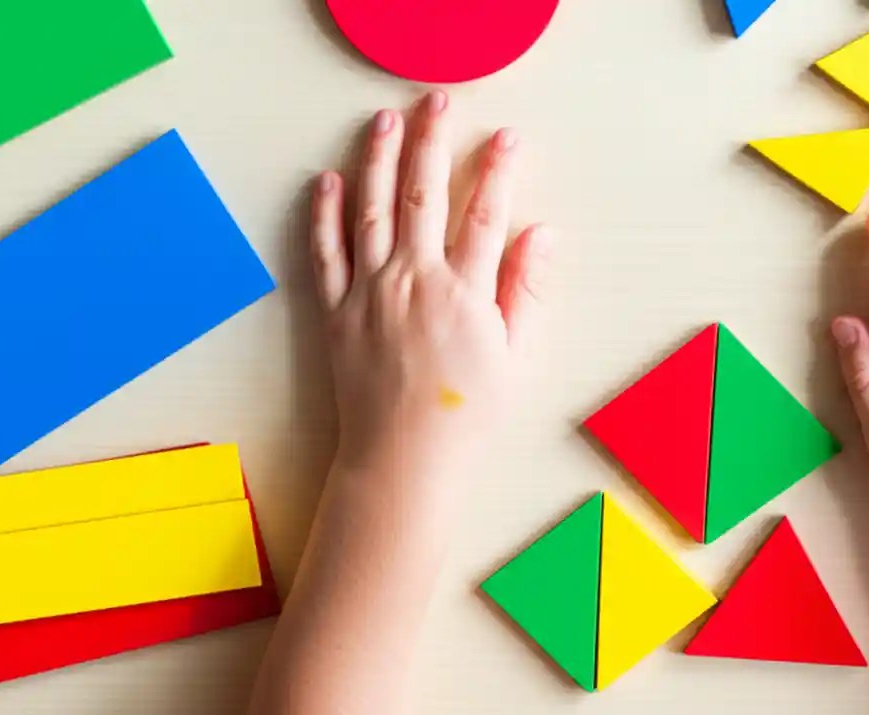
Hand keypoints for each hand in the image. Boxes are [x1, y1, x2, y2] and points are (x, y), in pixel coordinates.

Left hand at [309, 91, 550, 477]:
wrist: (403, 459)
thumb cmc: (466, 417)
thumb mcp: (515, 357)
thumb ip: (526, 291)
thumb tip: (542, 234)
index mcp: (465, 292)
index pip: (485, 213)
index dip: (498, 170)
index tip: (506, 137)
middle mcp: (415, 279)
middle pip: (425, 194)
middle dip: (432, 141)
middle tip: (437, 101)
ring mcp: (371, 292)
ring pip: (373, 210)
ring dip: (379, 160)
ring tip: (385, 121)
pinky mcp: (338, 311)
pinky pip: (327, 252)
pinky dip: (326, 215)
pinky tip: (329, 180)